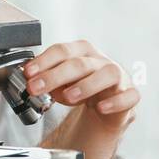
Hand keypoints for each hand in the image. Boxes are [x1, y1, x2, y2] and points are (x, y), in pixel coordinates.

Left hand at [22, 40, 138, 129]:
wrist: (103, 106)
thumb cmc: (79, 87)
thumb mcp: (58, 83)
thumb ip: (46, 80)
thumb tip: (30, 80)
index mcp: (81, 52)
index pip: (62, 50)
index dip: (44, 61)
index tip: (28, 73)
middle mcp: (100, 61)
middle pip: (80, 63)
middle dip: (55, 76)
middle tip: (36, 87)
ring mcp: (119, 76)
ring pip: (108, 74)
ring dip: (86, 85)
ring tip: (68, 97)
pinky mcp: (130, 94)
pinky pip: (128, 96)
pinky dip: (115, 102)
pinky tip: (101, 107)